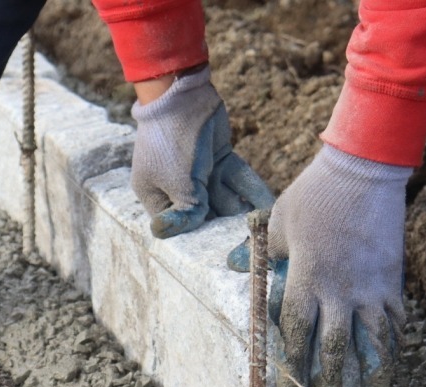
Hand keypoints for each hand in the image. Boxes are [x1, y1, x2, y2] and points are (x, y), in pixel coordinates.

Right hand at [130, 66, 273, 237]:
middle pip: (203, 214)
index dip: (197, 237)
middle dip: (225, 227)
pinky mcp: (219, 159)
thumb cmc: (172, 143)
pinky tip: (268, 207)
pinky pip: (236, 180)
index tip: (220, 252)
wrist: (182, 95)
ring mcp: (200, 172)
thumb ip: (188, 213)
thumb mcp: (178, 184)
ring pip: (224, 197)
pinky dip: (250, 191)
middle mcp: (177, 187)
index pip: (177, 225)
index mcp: (157, 196)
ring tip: (264, 228)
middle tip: (249, 245)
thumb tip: (176, 235)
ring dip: (242, 212)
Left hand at [230, 144, 410, 386]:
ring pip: (373, 342)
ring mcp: (371, 287)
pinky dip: (395, 342)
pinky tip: (392, 359)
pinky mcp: (393, 278)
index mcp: (305, 278)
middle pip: (333, 349)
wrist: (364, 170)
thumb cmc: (314, 194)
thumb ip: (257, 251)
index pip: (295, 333)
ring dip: (373, 374)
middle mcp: (339, 290)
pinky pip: (396, 319)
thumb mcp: (277, 220)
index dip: (290, 367)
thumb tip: (231, 264)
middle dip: (327, 384)